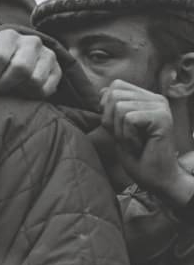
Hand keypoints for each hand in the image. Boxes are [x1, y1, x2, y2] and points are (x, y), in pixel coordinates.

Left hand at [0, 29, 60, 98]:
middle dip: (4, 85)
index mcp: (9, 36)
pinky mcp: (57, 69)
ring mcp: (47, 55)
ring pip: (34, 80)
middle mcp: (31, 42)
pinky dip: (32, 96)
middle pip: (20, 69)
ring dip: (19, 90)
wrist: (18, 57)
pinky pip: (45, 89)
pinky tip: (22, 92)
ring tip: (10, 89)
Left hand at [101, 80, 193, 205]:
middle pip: (115, 95)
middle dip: (112, 121)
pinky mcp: (162, 117)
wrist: (156, 179)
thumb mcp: (116, 127)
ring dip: (121, 131)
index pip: (115, 86)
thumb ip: (111, 108)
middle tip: (128, 138)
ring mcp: (161, 107)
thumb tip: (102, 90)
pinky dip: (127, 136)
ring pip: (120, 107)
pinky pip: (128, 119)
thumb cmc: (137, 156)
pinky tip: (140, 146)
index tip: (121, 128)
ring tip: (135, 142)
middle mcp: (156, 98)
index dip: (108, 108)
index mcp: (147, 98)